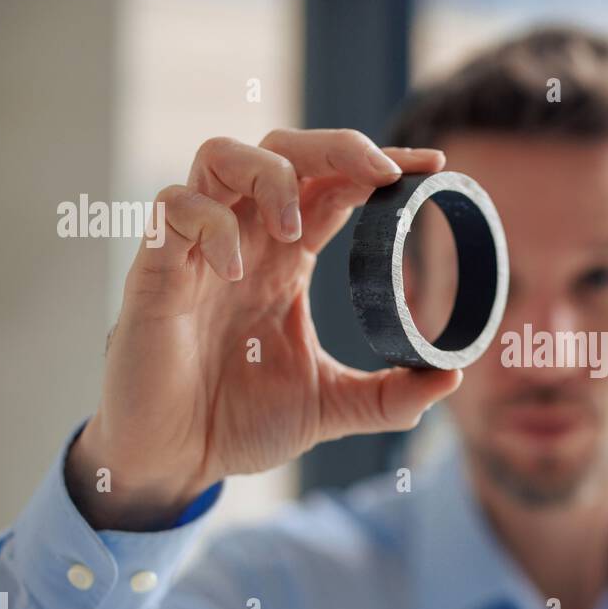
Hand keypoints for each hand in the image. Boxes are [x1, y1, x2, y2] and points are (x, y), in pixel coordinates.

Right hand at [66, 129, 459, 529]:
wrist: (175, 462)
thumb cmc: (240, 422)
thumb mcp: (331, 407)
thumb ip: (390, 396)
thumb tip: (452, 380)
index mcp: (288, 258)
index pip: (335, 185)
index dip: (379, 164)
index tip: (432, 165)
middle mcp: (246, 240)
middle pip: (285, 148)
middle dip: (336, 146)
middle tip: (382, 171)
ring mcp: (198, 250)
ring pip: (222, 155)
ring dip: (270, 175)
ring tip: (297, 230)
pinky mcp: (155, 272)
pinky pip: (175, 209)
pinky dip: (211, 223)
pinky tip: (236, 271)